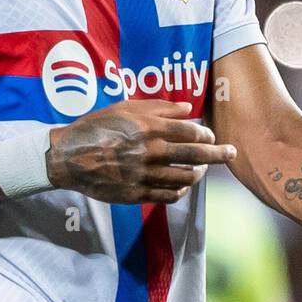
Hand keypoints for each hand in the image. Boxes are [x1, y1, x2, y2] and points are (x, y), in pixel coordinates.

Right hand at [47, 99, 236, 203]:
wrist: (70, 157)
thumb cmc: (97, 127)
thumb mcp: (125, 107)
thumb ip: (159, 107)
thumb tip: (188, 108)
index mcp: (150, 128)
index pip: (192, 131)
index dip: (207, 133)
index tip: (212, 135)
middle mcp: (152, 152)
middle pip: (197, 155)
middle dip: (219, 154)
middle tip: (231, 154)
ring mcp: (145, 175)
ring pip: (186, 177)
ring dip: (200, 173)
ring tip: (203, 169)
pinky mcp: (138, 194)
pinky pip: (170, 195)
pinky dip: (182, 190)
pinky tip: (183, 184)